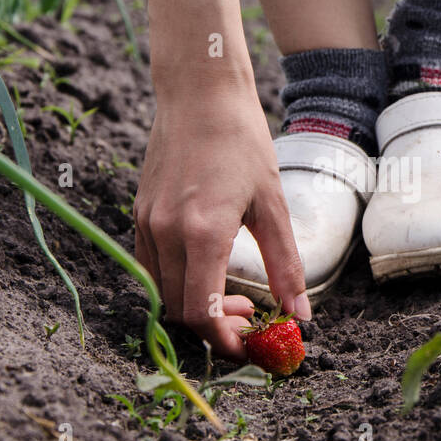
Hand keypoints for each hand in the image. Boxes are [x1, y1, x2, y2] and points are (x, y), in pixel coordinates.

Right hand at [133, 68, 310, 358]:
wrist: (199, 94)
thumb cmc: (242, 142)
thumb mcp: (273, 205)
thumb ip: (286, 265)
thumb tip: (300, 314)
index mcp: (202, 233)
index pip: (203, 314)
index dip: (225, 341)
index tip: (249, 346)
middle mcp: (166, 234)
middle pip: (180, 312)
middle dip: (215, 326)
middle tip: (250, 314)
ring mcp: (147, 224)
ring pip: (161, 294)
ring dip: (196, 306)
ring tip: (233, 292)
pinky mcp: (139, 215)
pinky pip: (152, 268)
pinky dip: (178, 283)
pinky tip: (208, 267)